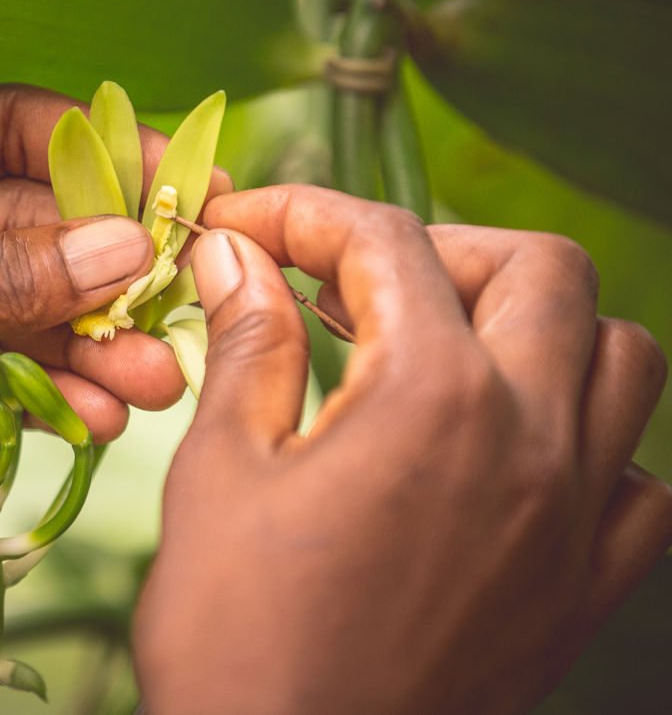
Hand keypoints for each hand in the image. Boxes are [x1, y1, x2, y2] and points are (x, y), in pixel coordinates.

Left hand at [0, 86, 201, 710]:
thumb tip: (123, 246)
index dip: (87, 150)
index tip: (175, 186)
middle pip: (15, 226)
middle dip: (97, 273)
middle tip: (179, 311)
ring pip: (10, 305)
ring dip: (81, 342)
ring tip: (150, 387)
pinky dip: (38, 390)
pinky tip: (92, 418)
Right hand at [133, 184, 671, 713]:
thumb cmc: (236, 635)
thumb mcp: (220, 471)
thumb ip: (248, 342)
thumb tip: (238, 255)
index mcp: (432, 397)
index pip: (386, 243)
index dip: (305, 215)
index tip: (250, 227)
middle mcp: (531, 440)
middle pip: (536, 268)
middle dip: (439, 246)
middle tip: (352, 284)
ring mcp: (575, 516)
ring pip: (619, 356)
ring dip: (536, 323)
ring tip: (445, 349)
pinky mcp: (586, 587)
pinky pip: (640, 479)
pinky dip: (589, 440)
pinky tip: (508, 456)